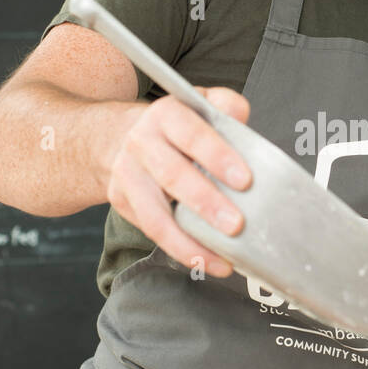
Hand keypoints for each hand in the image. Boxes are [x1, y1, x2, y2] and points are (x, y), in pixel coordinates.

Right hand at [104, 86, 251, 276]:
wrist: (129, 137)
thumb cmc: (181, 127)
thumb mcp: (202, 106)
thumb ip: (226, 107)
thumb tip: (240, 118)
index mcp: (166, 114)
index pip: (192, 134)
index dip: (217, 156)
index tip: (245, 180)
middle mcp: (141, 142)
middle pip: (172, 175)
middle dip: (205, 202)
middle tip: (236, 224)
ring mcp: (127, 174)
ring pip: (156, 214)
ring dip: (189, 240)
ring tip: (221, 260)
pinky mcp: (121, 201)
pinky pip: (153, 231)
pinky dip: (181, 250)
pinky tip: (207, 262)